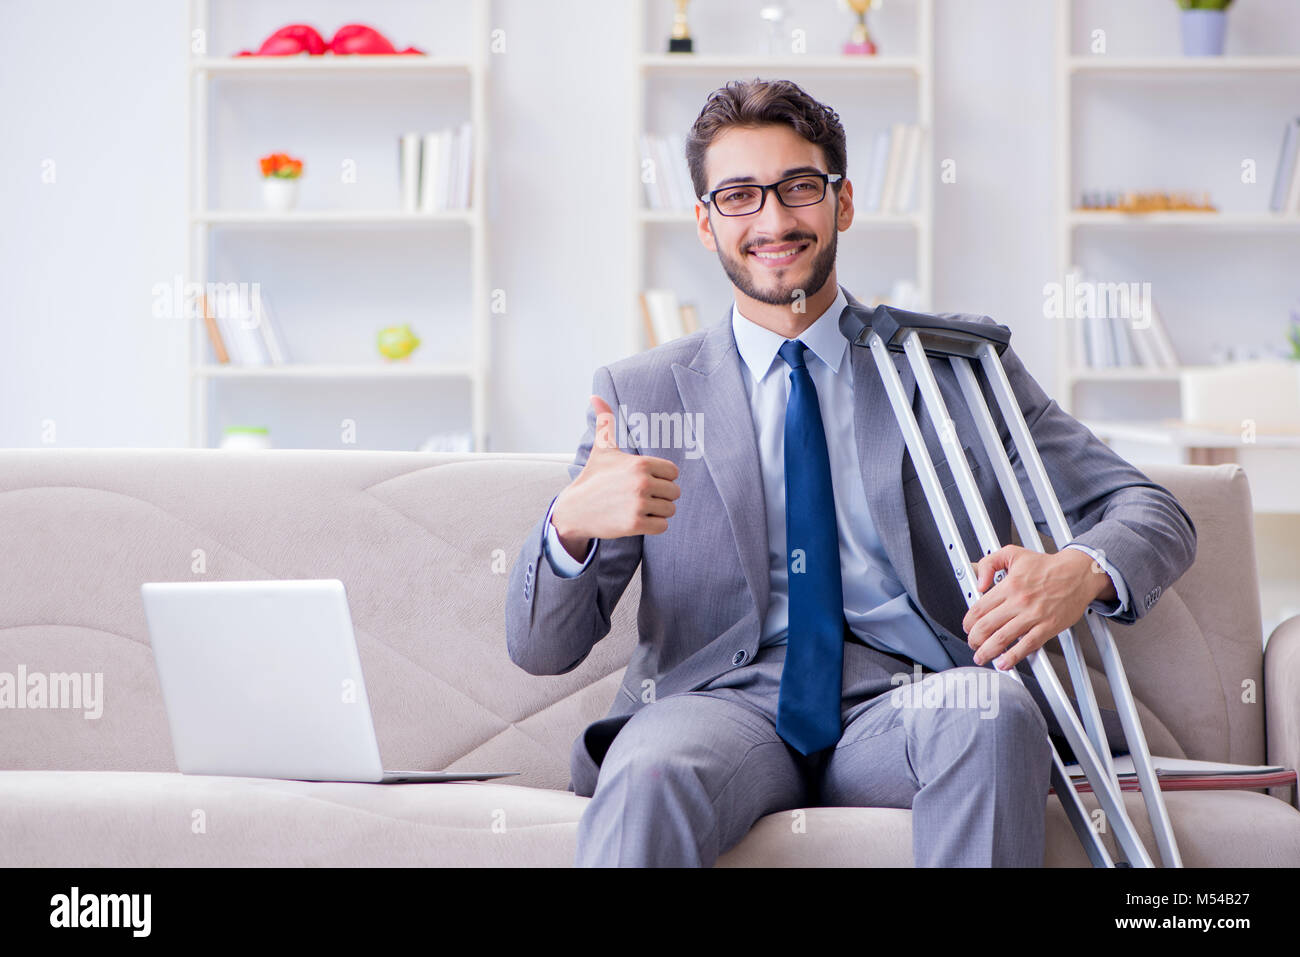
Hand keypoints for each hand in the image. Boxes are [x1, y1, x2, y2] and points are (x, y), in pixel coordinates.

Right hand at [549, 395, 680, 558]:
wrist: (575, 510)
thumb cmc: (594, 477)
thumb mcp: (602, 449)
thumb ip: (605, 422)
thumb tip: (594, 396)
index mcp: (640, 463)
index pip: (674, 473)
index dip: (661, 478)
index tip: (642, 480)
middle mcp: (642, 483)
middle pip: (674, 492)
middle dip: (660, 496)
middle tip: (638, 496)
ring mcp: (639, 504)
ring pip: (670, 510)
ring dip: (657, 512)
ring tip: (636, 507)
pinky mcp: (635, 524)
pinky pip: (662, 526)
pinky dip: (653, 525)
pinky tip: (636, 519)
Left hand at [961, 545, 1113, 670]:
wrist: (1078, 573)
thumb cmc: (1047, 565)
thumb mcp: (1012, 553)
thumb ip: (989, 563)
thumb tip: (978, 583)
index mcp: (1008, 585)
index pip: (978, 609)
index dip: (968, 623)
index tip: (967, 628)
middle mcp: (1018, 601)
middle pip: (986, 627)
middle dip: (974, 640)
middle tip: (973, 644)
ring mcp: (1033, 616)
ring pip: (1002, 639)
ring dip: (987, 652)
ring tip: (982, 656)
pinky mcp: (1048, 627)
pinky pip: (1027, 646)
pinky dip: (1013, 657)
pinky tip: (1004, 663)